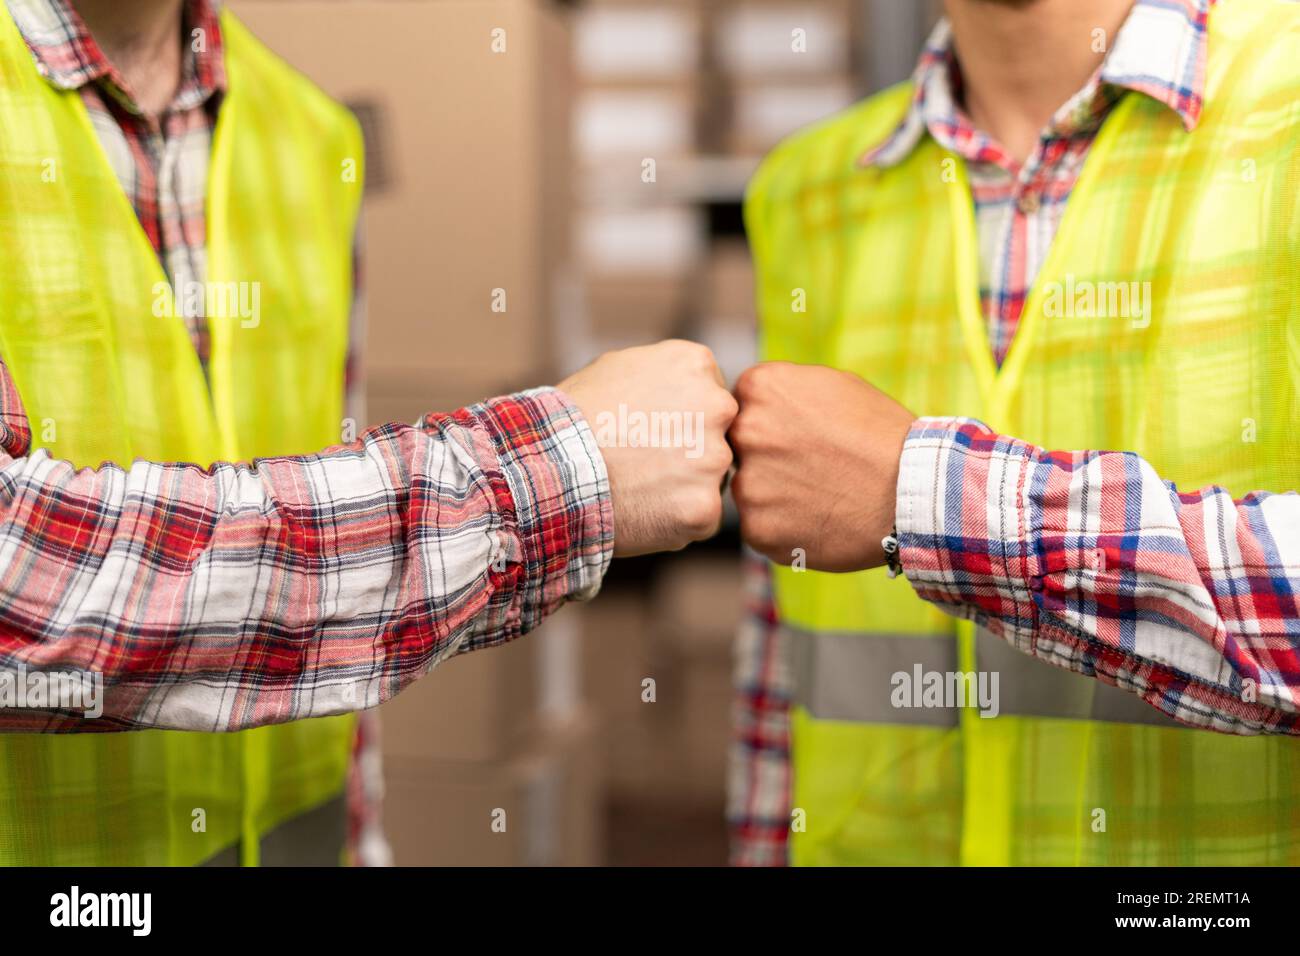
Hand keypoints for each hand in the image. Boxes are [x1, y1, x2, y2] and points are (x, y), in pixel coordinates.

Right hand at [559, 340, 737, 555]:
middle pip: (717, 436)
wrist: (549, 467)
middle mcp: (717, 406)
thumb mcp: (621, 367)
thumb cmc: (575, 417)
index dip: (678, 419)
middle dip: (689, 452)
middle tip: (645, 464)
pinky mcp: (706, 507)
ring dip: (684, 486)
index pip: (708, 396)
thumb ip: (667, 375)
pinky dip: (677, 521)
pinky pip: (702, 517)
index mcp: (696, 364)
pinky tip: (643, 511)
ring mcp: (714, 459)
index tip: (648, 431)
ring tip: (638, 488)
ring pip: (712, 478)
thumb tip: (689, 386)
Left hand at [729, 362, 915, 571]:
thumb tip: (755, 403)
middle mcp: (745, 432)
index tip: (800, 435)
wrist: (915, 490)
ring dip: (774, 496)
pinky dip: (784, 528)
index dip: (773, 423)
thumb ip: (785, 390)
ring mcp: (748, 484)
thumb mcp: (834, 385)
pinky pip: (761, 528)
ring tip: (820, 495)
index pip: (743, 406)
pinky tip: (818, 520)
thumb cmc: (881, 434)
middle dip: (768, 459)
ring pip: (750, 491)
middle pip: (739, 449)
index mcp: (759, 388)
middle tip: (811, 469)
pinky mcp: (757, 530)